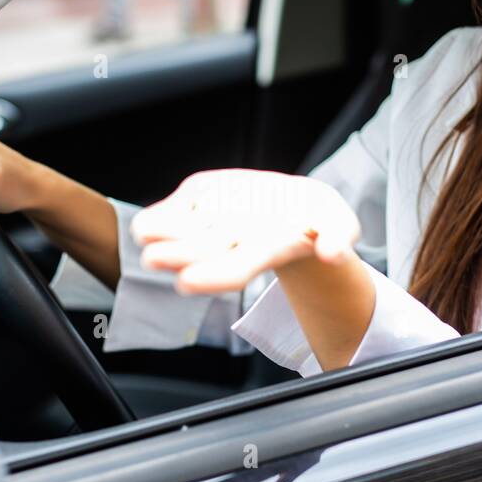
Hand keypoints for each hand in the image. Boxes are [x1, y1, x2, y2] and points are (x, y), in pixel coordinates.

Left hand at [130, 169, 360, 293]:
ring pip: (187, 233)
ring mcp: (216, 222)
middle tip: (152, 259)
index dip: (214, 276)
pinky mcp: (204, 198)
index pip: (236, 269)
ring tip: (143, 235)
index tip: (187, 283)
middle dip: (179, 256)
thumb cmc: (318, 218)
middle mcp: (235, 242)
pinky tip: (149, 225)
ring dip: (164, 236)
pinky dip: (166, 215)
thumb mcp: (338, 223)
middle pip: (204, 253)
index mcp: (266, 250)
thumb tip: (332, 252)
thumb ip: (336, 236)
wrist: (296, 205)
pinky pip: (183, 207)